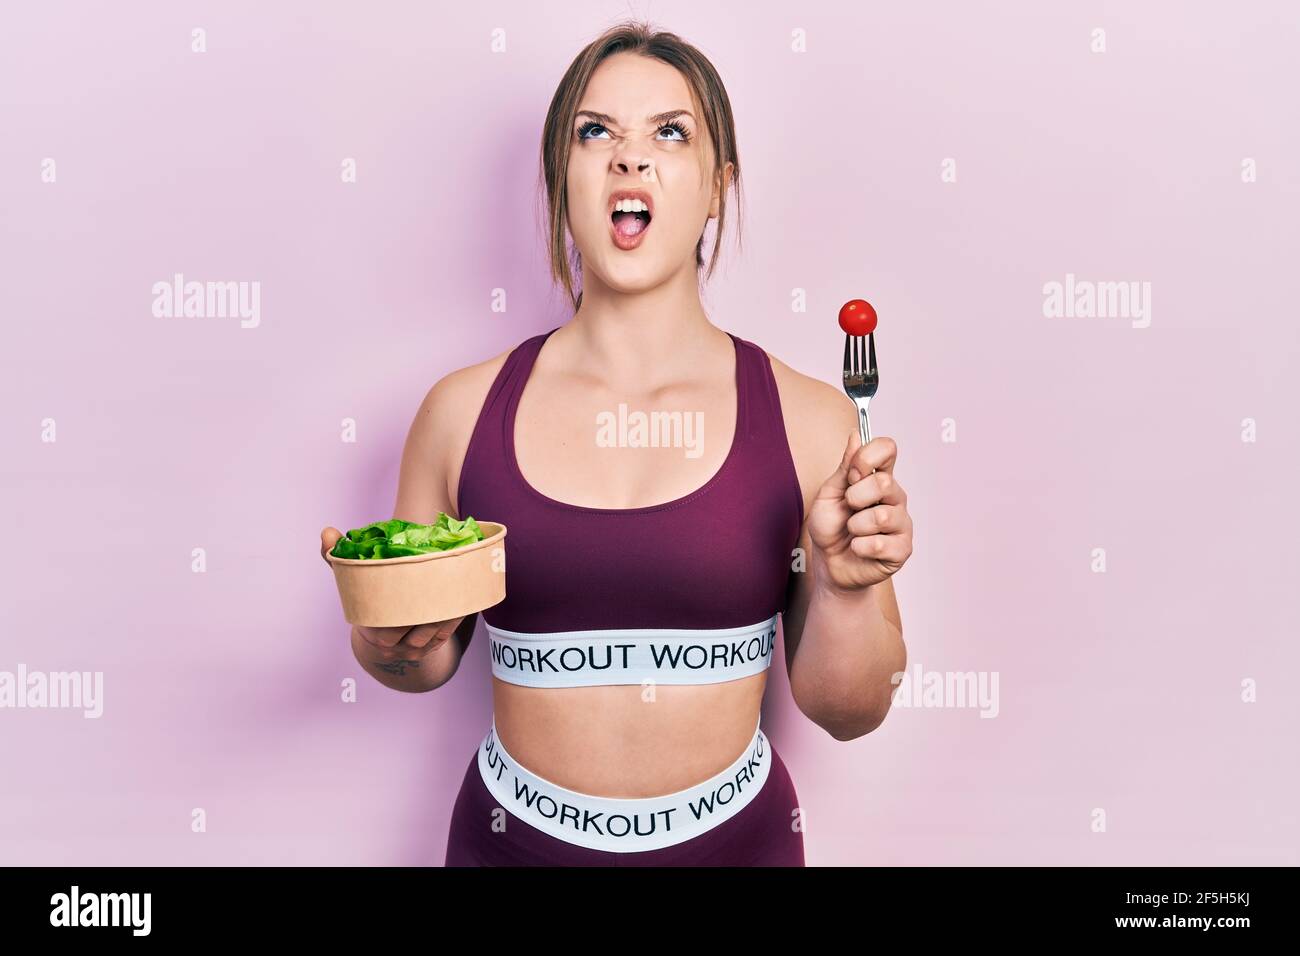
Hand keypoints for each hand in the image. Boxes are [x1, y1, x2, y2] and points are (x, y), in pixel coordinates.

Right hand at [320, 526, 465, 662]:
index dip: (406, 600)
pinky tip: (463, 601)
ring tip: (459, 589)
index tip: (419, 576)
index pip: (388, 617)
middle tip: (445, 581)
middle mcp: (389, 643)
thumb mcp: (350, 578)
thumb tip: (328, 531)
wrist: (380, 632)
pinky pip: (444, 636)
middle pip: (413, 628)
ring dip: (447, 613)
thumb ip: (337, 556)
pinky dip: (455, 620)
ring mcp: (409, 649)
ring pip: (432, 633)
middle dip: (431, 608)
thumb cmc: (366, 597)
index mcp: (369, 625)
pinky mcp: (428, 649)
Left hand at [806, 433, 913, 592]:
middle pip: (884, 482)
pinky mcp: (902, 549)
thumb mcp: (829, 494)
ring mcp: (901, 523)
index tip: (852, 474)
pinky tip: (860, 549)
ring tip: (853, 532)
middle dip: (855, 497)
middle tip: (849, 509)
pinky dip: (860, 547)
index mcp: (878, 478)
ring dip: (855, 526)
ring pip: (881, 516)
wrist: (829, 564)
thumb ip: (844, 468)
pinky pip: (879, 543)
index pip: (888, 449)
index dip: (868, 457)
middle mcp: (895, 497)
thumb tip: (855, 436)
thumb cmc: (830, 528)